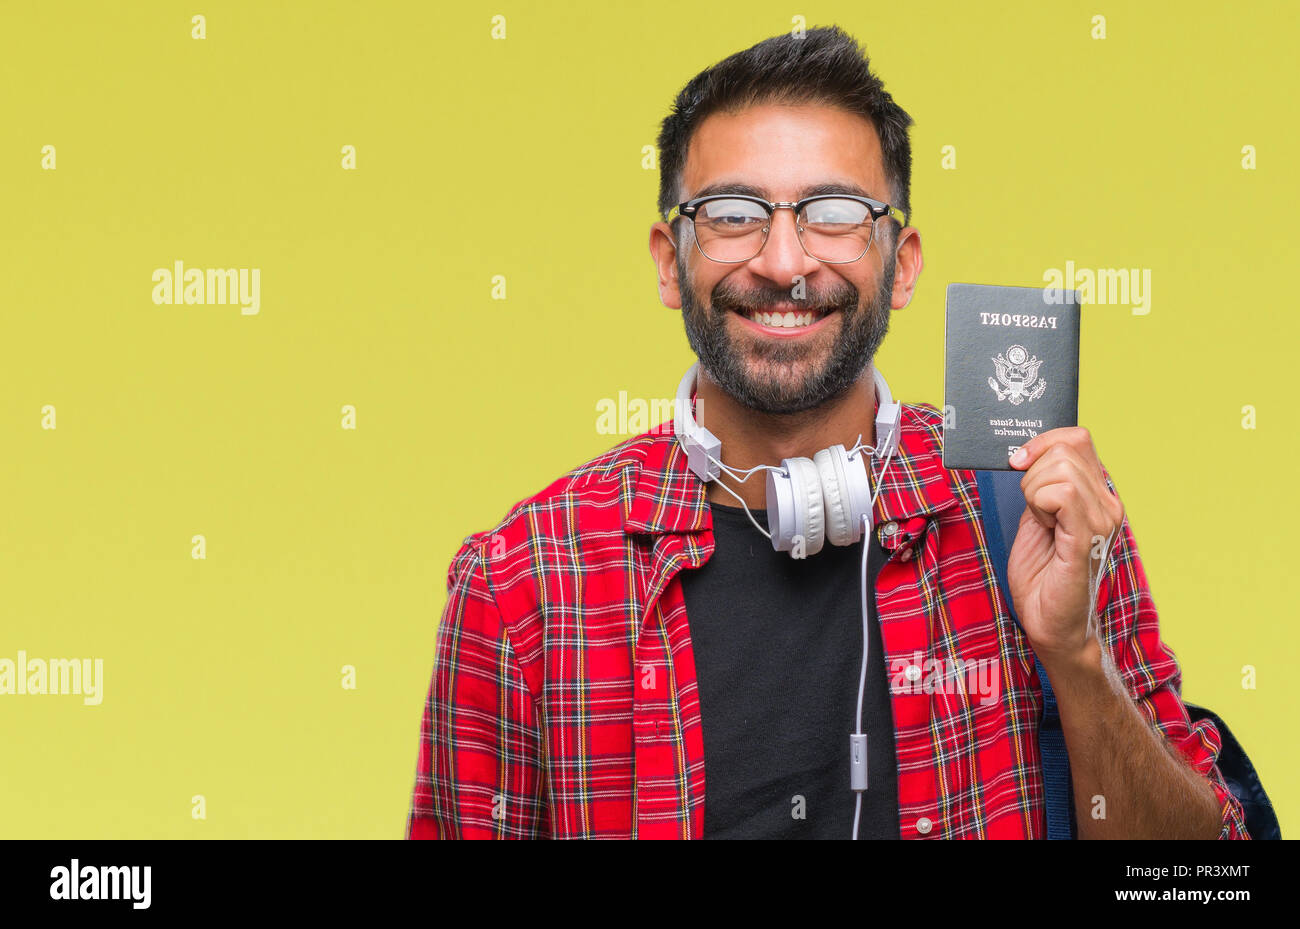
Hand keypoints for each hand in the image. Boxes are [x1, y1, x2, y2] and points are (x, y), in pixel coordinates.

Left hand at [1006, 427, 1123, 669]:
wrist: (1050, 623)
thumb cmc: (1042, 576)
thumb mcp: (1035, 519)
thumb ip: (1039, 488)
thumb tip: (1024, 456)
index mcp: (1096, 495)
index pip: (1076, 438)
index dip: (1042, 441)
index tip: (1018, 462)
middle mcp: (1107, 504)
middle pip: (1066, 448)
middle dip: (1033, 471)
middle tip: (1032, 507)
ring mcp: (1102, 520)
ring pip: (1061, 469)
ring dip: (1034, 492)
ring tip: (1040, 522)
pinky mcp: (1088, 538)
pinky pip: (1064, 495)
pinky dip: (1041, 504)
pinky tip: (1044, 527)